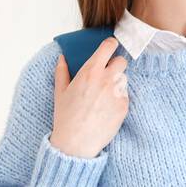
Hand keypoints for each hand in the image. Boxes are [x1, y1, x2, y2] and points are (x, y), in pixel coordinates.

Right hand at [48, 37, 129, 158]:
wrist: (77, 142)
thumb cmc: (66, 117)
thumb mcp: (60, 91)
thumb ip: (62, 71)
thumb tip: (62, 57)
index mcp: (90, 71)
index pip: (109, 46)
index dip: (111, 45)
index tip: (111, 46)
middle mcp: (107, 79)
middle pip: (122, 61)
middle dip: (115, 65)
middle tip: (107, 74)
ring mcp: (118, 92)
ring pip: (124, 79)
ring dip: (117, 82)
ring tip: (104, 95)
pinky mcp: (125, 106)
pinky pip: (126, 95)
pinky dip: (119, 98)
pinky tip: (107, 108)